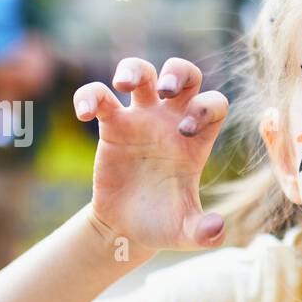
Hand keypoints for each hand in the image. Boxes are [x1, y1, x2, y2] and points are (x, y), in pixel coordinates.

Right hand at [74, 57, 228, 256]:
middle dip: (177, 72)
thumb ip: (204, 232)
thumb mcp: (185, 233)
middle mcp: (171, 123)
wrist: (127, 229)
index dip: (205, 107)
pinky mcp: (111, 125)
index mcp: (196, 141)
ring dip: (134, 68)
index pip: (213, 104)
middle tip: (165, 91)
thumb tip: (216, 230)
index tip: (185, 131)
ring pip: (143, 72)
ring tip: (122, 84)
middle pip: (184, 74)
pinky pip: (98, 95)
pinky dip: (89, 96)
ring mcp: (141, 120)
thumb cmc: (162, 226)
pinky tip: (85, 116)